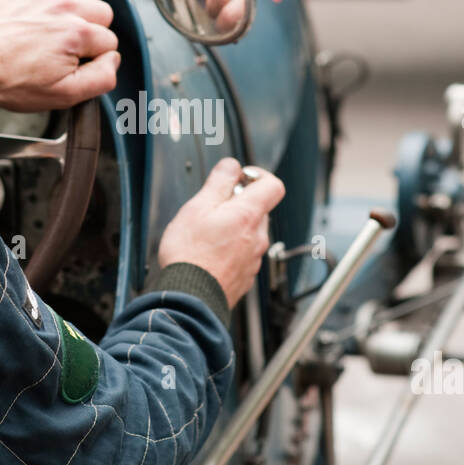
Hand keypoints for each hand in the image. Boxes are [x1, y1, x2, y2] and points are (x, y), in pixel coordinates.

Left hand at [0, 0, 119, 110]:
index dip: (95, 56)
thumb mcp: (64, 96)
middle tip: (66, 46)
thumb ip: (102, 79)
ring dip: (78, 0)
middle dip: (90, 30)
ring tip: (61, 19)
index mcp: (76, 33)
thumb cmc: (10, 81)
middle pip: (102, 12)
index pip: (109, 41)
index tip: (76, 62)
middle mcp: (63, 5)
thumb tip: (113, 60)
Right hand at [158, 158, 285, 308]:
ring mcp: (253, 259)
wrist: (190, 297)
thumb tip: (231, 166)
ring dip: (234, 228)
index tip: (239, 178)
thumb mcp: (197, 207)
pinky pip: (244, 255)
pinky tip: (210, 254)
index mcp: (248, 215)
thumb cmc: (190, 256)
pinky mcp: (245, 277)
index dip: (257, 176)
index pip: (273, 185)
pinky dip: (231, 250)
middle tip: (213, 208)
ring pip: (251, 234)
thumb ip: (219, 182)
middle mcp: (257, 237)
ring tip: (208, 234)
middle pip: (259, 210)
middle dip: (239, 204)